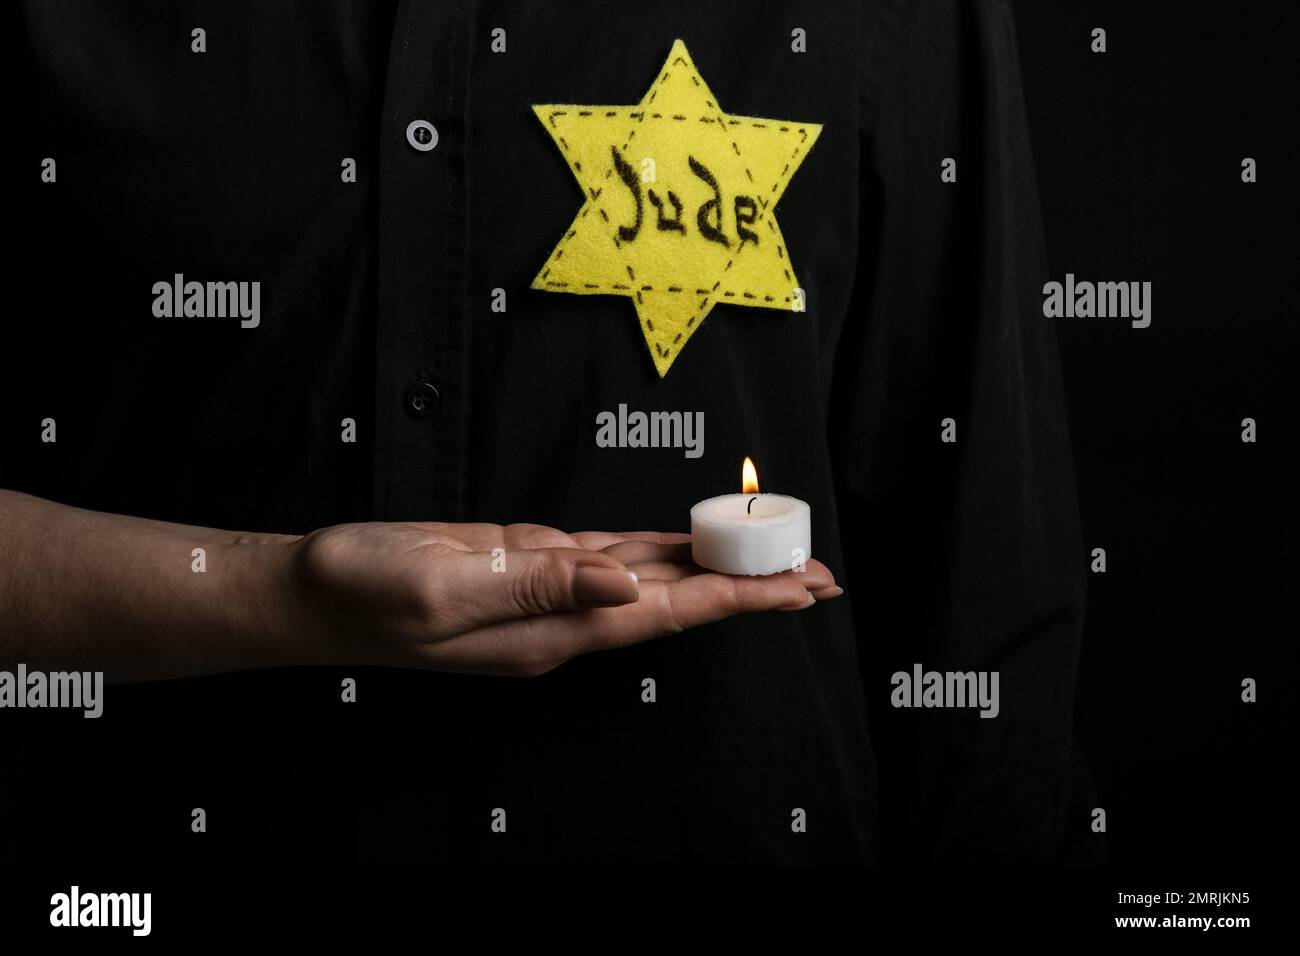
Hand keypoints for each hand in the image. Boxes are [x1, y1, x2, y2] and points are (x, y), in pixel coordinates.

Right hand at [290, 521, 842, 675]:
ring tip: (773, 556)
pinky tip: (688, 542)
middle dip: (749, 588)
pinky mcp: (532, 562)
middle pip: (677, 602)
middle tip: (819, 572)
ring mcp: (552, 591)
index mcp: (554, 630)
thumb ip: (536, 585)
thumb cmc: (368, 592)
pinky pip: (613, 554)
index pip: (667, 614)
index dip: (738, 600)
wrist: (320, 590)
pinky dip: (659, 546)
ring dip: (714, 568)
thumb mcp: (444, 586)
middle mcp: (566, 616)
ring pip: (652, 577)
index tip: (800, 591)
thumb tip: (622, 585)